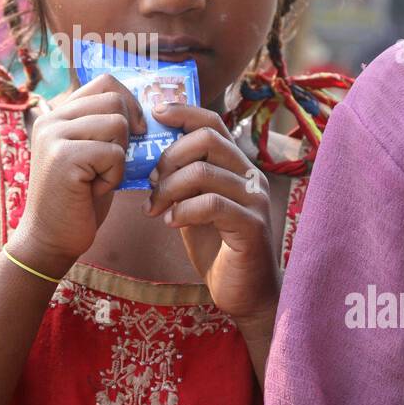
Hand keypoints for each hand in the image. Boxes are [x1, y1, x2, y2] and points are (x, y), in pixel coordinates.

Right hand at [9, 74, 146, 274]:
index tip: (137, 130)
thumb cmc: (79, 199)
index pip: (105, 82)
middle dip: (129, 131)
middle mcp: (51, 119)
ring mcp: (54, 136)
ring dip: (121, 156)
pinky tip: (96, 189)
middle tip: (117, 160)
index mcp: (57, 114)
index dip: (130, 102)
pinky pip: (114, 152)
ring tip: (101, 176)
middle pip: (115, 99)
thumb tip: (148, 107)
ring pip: (118, 123)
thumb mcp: (93, 155)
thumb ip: (106, 127)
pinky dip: (115, 175)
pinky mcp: (64, 157)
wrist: (51, 238)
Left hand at [143, 100, 281, 332]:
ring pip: (204, 171)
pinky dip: (184, 210)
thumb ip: (182, 181)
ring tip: (155, 207)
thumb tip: (148, 158)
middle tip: (151, 181)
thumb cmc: (217, 247)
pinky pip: (212, 204)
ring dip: (169, 188)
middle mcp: (250, 176)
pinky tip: (171, 222)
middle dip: (169, 156)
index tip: (155, 113)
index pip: (212, 123)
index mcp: (236, 166)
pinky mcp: (252, 226)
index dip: (183, 112)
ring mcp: (254, 200)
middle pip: (207, 139)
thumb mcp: (193, 205)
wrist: (245, 292)